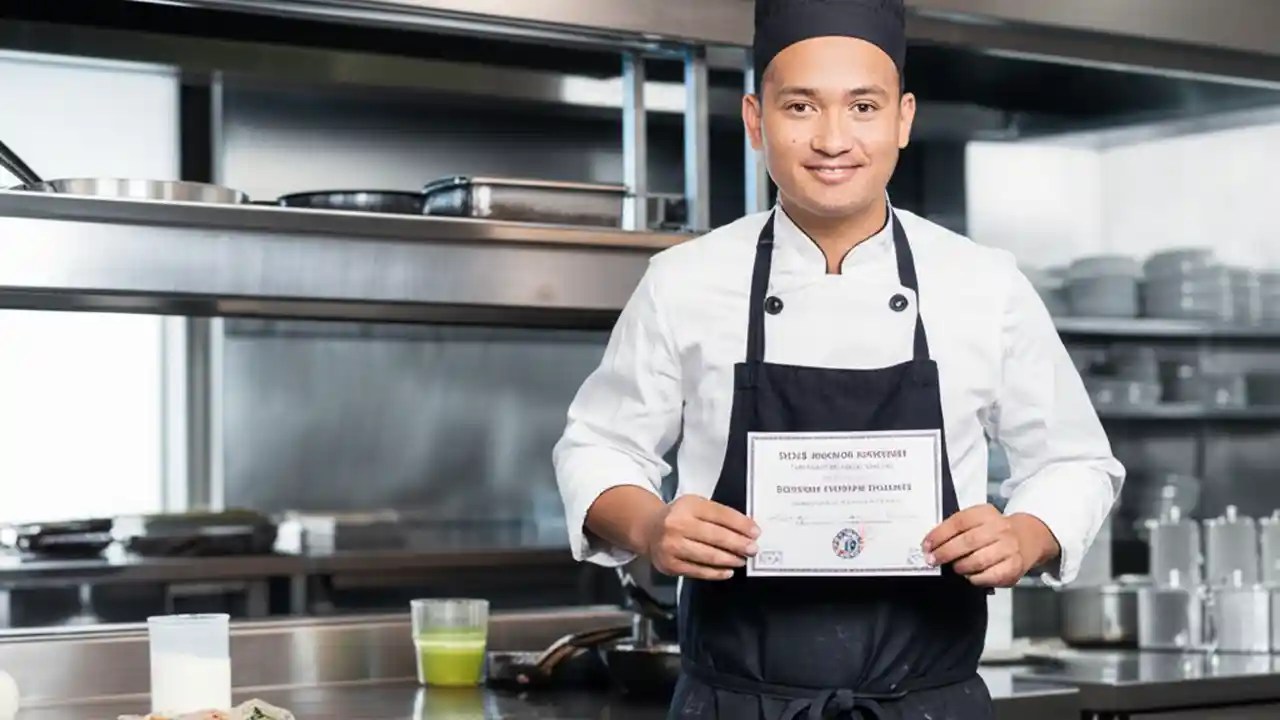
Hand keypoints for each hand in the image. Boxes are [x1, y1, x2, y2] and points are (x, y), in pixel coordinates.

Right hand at [642, 495, 759, 579]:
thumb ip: (718, 515)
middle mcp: (677, 524)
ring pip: (708, 555)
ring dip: (730, 559)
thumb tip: (747, 530)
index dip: (740, 524)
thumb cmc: (679, 518)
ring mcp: (671, 545)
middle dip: (738, 544)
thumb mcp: (696, 506)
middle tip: (753, 549)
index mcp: (688, 505)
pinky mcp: (670, 564)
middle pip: (715, 536)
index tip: (755, 532)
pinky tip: (728, 571)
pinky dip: (716, 572)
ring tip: (742, 560)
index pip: (720, 514)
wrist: (649, 530)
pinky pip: (698, 571)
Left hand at [921, 505, 1059, 587]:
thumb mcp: (978, 520)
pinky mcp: (1013, 567)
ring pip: (977, 560)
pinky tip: (971, 575)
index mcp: (986, 513)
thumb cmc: (995, 531)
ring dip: (960, 566)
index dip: (939, 535)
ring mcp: (1008, 548)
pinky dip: (975, 578)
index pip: (958, 522)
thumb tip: (932, 544)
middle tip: (933, 560)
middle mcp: (1000, 529)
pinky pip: (989, 576)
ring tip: (955, 567)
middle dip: (945, 553)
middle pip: (967, 542)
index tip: (926, 545)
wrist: (1028, 538)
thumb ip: (957, 529)